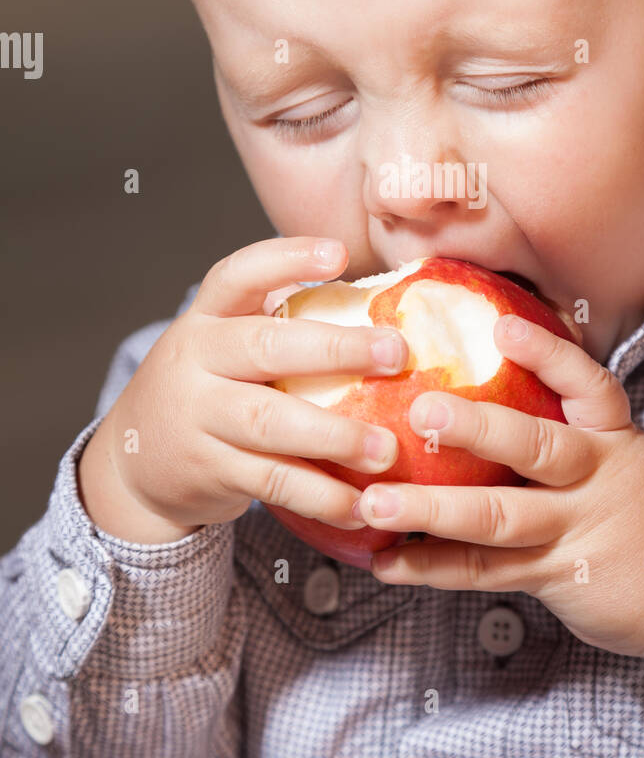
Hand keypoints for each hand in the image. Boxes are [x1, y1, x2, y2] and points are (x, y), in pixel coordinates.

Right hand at [78, 238, 409, 542]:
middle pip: (265, 347)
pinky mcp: (209, 471)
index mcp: (207, 318)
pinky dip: (320, 496)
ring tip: (386, 449)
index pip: (238, 275)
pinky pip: (271, 482)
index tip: (338, 253)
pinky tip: (359, 505)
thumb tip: (386, 309)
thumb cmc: (212, 387)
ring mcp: (198, 417)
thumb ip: (283, 326)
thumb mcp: (226, 345)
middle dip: (337, 349)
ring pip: (269, 423)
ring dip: (334, 437)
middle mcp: (195, 360)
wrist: (135, 459)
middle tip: (396, 353)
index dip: (287, 259)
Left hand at [359, 313, 643, 678]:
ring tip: (373, 503)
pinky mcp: (556, 576)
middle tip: (421, 411)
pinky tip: (388, 562)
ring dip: (431, 508)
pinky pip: (487, 571)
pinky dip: (433, 567)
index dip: (547, 355)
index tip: (503, 328)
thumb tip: (494, 361)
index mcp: (613, 438)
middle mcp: (595, 478)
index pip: (588, 385)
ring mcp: (574, 530)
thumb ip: (570, 421)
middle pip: (536, 448)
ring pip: (499, 517)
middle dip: (476, 429)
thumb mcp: (624, 453)